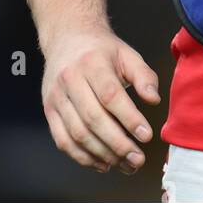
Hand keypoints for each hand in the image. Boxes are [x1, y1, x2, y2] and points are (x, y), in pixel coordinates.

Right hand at [41, 27, 160, 173]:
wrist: (67, 38)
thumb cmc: (100, 50)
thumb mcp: (127, 54)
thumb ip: (144, 76)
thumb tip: (153, 99)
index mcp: (92, 63)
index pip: (110, 95)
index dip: (128, 118)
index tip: (145, 135)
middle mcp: (70, 79)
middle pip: (93, 118)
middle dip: (118, 143)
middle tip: (138, 158)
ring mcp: (56, 96)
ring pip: (77, 133)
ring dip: (103, 154)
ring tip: (125, 164)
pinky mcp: (49, 110)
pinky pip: (63, 141)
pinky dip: (83, 157)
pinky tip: (102, 162)